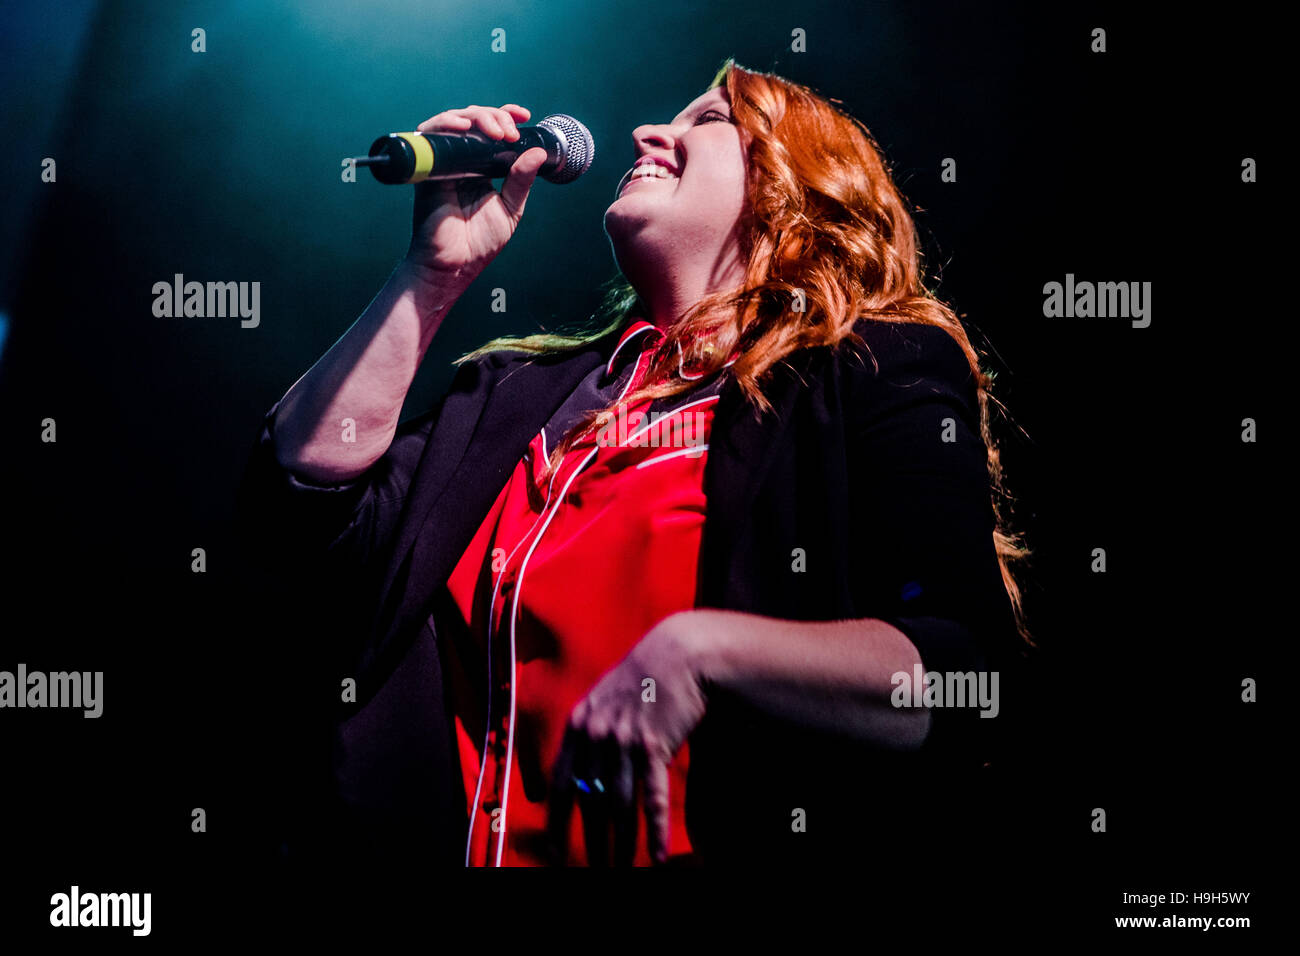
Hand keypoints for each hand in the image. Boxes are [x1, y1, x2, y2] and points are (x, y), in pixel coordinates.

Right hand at [404, 103, 548, 284]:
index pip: (492, 130)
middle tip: (510, 132)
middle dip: (495, 117)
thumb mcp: (510, 208)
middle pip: (475, 120)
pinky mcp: (427, 168)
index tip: (524, 116)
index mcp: (482, 167)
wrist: (454, 265)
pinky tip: (464, 127)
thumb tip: (538, 152)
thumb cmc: (479, 243)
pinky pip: (430, 135)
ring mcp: (444, 162)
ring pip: (454, 120)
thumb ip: (521, 180)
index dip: (505, 115)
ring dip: (476, 117)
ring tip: (496, 131)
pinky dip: (446, 124)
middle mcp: (462, 160)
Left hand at [547, 612, 708, 865]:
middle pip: (589, 801)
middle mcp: (596, 735)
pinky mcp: (654, 746)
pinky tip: (658, 856)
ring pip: (618, 805)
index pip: (560, 783)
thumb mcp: (603, 699)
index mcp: (579, 725)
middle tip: (593, 870)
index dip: (557, 822)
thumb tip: (581, 771)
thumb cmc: (643, 678)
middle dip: (590, 842)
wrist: (677, 654)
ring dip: (621, 844)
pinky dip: (655, 830)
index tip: (555, 852)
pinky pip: (652, 797)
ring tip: (620, 870)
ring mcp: (624, 741)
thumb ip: (589, 732)